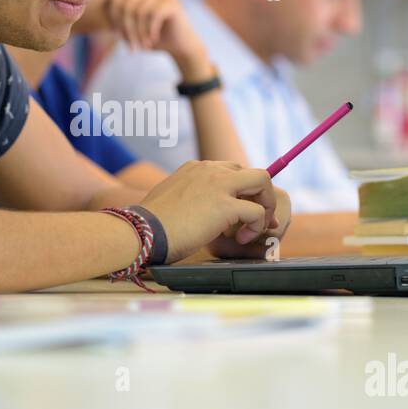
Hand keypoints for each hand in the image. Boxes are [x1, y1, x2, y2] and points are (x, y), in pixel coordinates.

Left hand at [104, 0, 210, 76]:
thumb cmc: (152, 36)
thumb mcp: (131, 27)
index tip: (122, 38)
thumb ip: (118, 18)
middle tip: (132, 46)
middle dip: (126, 28)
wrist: (180, 46)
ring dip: (138, 33)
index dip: (116, 21)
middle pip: (126, 3)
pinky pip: (153, 14)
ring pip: (139, 10)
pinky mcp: (172, 2)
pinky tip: (152, 41)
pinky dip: (149, 31)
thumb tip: (97, 14)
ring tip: (142, 46)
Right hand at [139, 161, 278, 262]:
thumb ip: (190, 197)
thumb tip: (200, 212)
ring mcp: (219, 185)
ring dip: (266, 206)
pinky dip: (255, 227)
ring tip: (255, 229)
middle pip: (253, 173)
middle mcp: (210, 170)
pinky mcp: (225, 205)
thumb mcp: (172, 199)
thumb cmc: (152, 224)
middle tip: (261, 220)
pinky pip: (257, 212)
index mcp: (197, 168)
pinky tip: (240, 240)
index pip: (233, 171)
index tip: (244, 211)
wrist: (142, 232)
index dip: (244, 191)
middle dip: (262, 196)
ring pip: (263, 181)